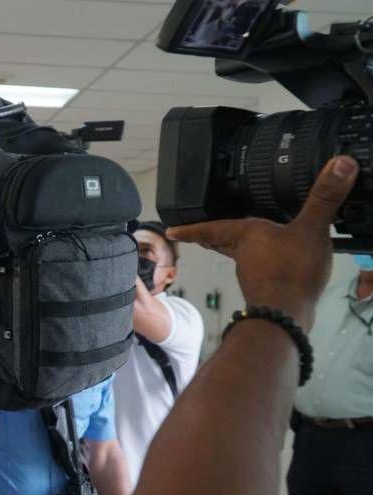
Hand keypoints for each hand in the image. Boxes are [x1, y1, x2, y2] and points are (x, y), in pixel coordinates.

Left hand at [167, 156, 358, 330]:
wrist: (287, 315)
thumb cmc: (290, 273)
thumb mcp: (311, 229)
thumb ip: (324, 198)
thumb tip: (340, 164)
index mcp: (245, 235)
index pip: (210, 227)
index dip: (191, 227)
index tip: (170, 230)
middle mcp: (244, 254)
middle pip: (221, 243)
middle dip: (210, 237)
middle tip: (196, 235)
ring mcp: (254, 273)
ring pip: (241, 256)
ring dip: (239, 249)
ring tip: (241, 241)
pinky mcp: (268, 287)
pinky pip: (263, 270)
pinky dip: (265, 263)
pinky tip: (278, 261)